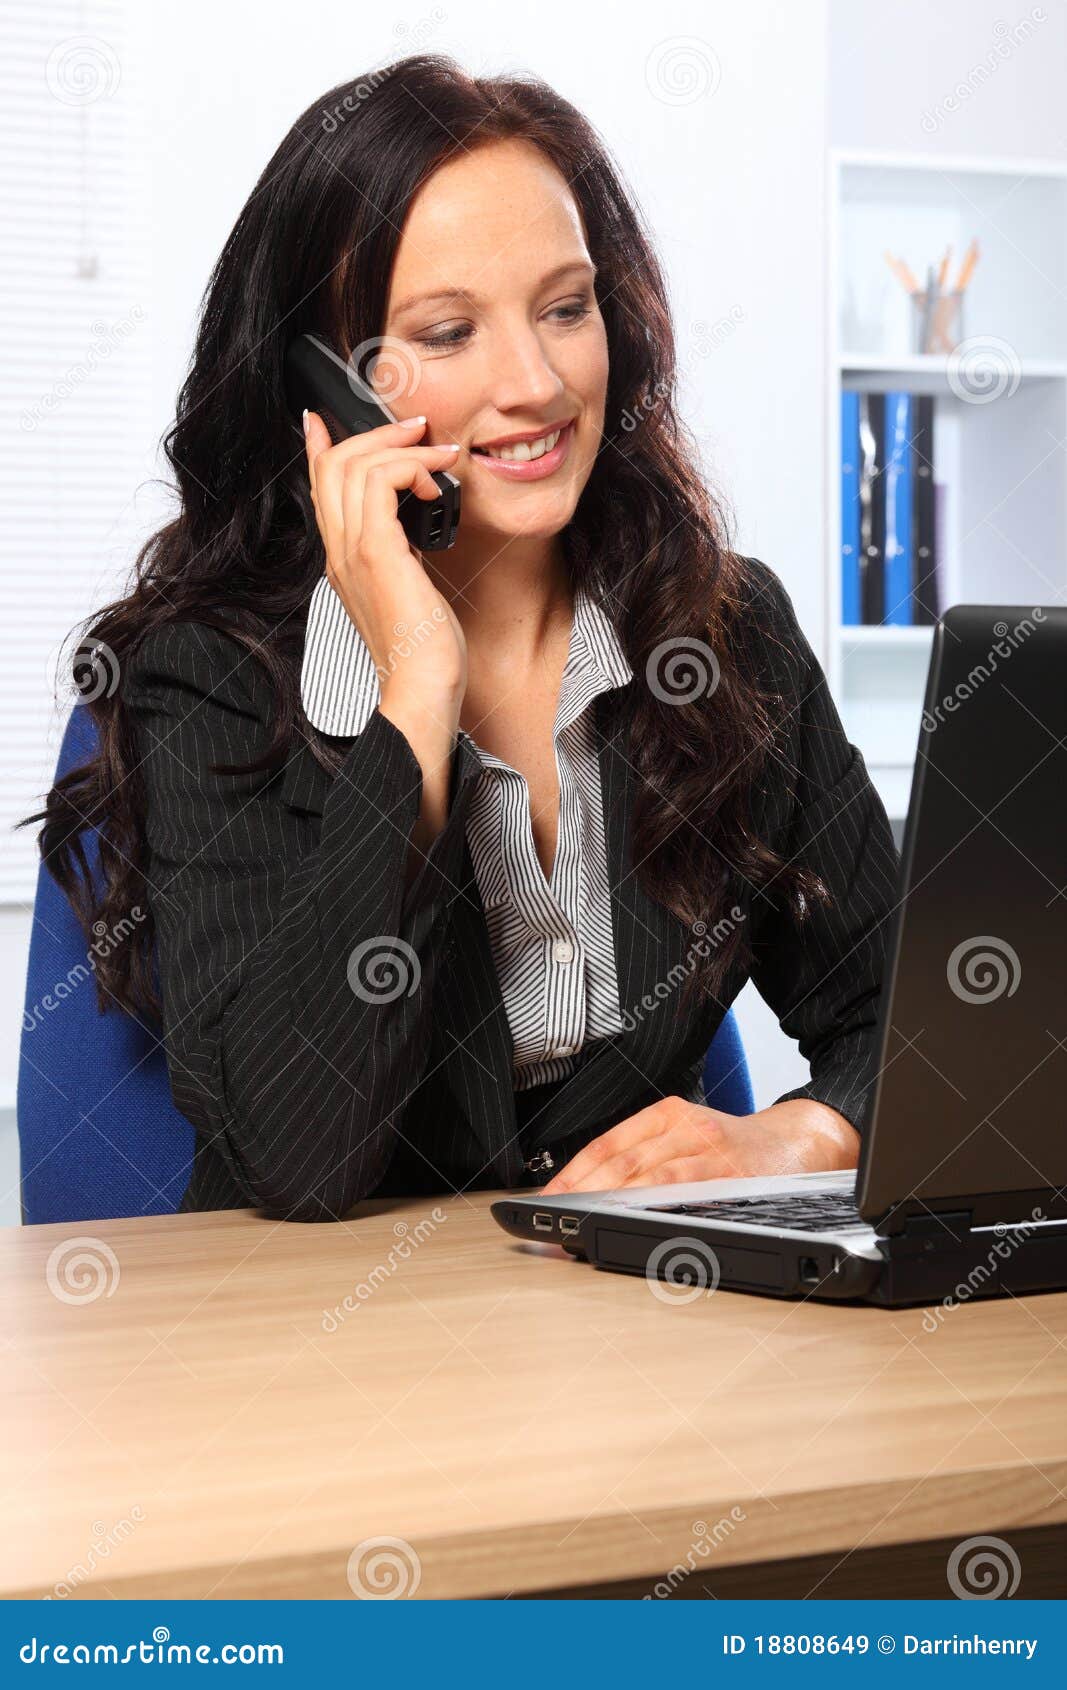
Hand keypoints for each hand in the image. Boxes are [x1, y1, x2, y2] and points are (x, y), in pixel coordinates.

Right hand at [303, 409, 466, 710]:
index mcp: (343, 559)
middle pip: (334, 464)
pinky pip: (380, 483)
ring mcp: (353, 551)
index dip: (320, 447)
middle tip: (418, 430)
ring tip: (439, 455)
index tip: (324, 420)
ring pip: (353, 465)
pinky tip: (434, 485)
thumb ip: (400, 552)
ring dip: (402, 447)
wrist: (421, 687)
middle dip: (377, 434)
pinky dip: (410, 469)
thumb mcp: (409, 586)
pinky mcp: (377, 553)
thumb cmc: (423, 650)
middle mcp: (340, 551)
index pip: (321, 488)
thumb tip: (412, 522)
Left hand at [539, 1097, 859, 1194]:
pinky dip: (654, 1205)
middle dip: (580, 1193)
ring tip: (578, 1225)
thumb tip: (589, 1192)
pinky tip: (630, 1219)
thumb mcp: (688, 1136)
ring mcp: (710, 1148)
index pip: (606, 1144)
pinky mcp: (733, 1173)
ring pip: (648, 1176)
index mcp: (667, 1114)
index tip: (544, 1199)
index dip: (571, 1173)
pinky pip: (686, 1190)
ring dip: (609, 1204)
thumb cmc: (736, 1148)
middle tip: (551, 1219)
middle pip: (620, 1161)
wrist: (800, 1144)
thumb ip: (647, 1155)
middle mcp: (685, 1126)